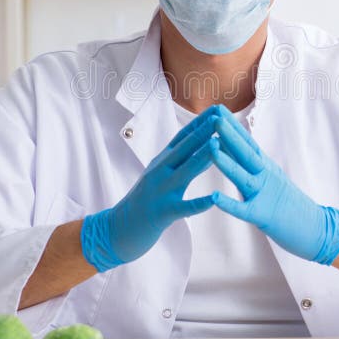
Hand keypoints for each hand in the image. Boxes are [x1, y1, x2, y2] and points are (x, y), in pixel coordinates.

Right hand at [80, 106, 219, 270]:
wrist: (117, 229)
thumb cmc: (144, 202)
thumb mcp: (161, 176)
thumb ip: (182, 162)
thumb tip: (205, 146)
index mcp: (161, 162)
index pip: (182, 138)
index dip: (200, 123)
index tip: (216, 109)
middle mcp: (159, 172)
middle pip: (184, 149)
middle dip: (204, 132)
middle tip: (221, 117)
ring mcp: (160, 191)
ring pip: (184, 172)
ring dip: (201, 158)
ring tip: (218, 145)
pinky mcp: (162, 213)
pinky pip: (183, 208)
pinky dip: (198, 203)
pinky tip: (214, 200)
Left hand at [210, 105, 338, 263]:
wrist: (315, 227)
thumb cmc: (289, 203)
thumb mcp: (271, 177)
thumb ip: (255, 164)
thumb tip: (236, 148)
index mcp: (265, 167)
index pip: (247, 142)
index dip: (232, 126)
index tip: (218, 109)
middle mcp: (265, 176)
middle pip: (245, 152)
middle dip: (229, 134)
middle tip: (214, 117)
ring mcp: (264, 194)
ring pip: (242, 175)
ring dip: (226, 161)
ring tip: (211, 146)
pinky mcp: (263, 216)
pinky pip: (244, 210)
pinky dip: (230, 204)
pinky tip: (215, 197)